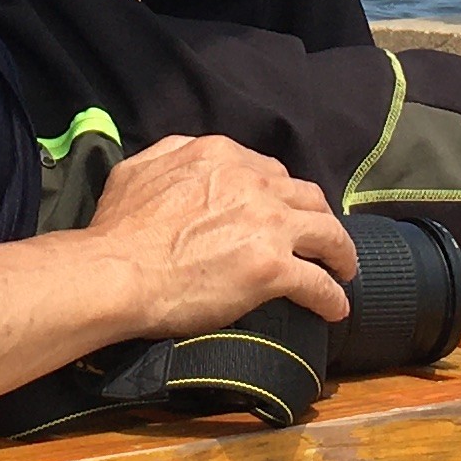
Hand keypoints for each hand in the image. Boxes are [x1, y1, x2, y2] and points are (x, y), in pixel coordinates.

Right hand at [83, 135, 356, 336]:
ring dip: (340, 252)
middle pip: (307, 196)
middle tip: (320, 239)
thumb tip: (188, 154)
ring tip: (343, 268)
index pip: (269, 171)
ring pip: (327, 232)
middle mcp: (253, 183)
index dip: (281, 195)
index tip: (282, 213)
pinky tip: (335, 308)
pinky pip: (317, 282)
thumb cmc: (118, 227)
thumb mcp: (138, 169)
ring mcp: (267, 225)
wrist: (117, 271)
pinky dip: (331, 296)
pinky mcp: (272, 268)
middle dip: (318, 217)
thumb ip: (171, 153)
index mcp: (222, 156)